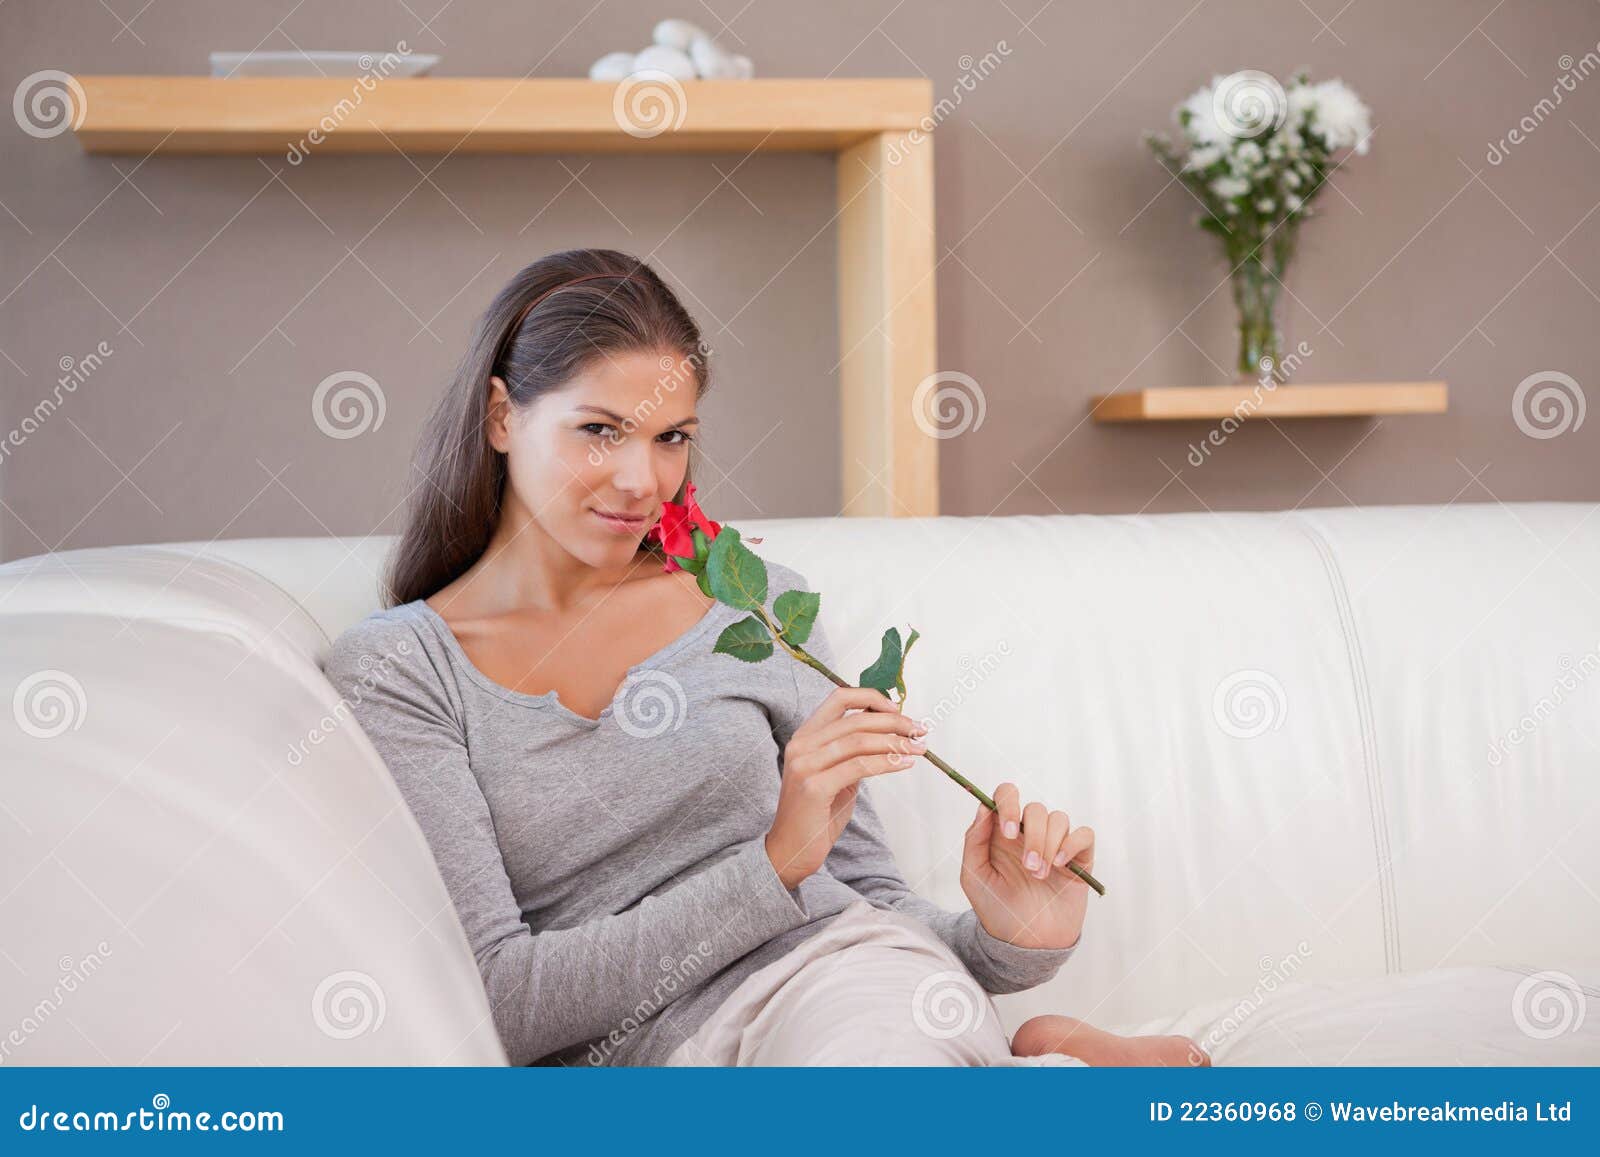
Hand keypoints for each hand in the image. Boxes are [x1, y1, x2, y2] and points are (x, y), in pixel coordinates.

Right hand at [765, 688, 926, 888]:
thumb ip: (852, 751)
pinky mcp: (814, 787)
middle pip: (856, 719)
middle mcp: (801, 745)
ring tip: (918, 748)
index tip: (898, 708)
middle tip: (919, 730)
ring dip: (895, 742)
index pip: (839, 698)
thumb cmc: (817, 814)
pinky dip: (887, 762)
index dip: (871, 697)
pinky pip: (859, 766)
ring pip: (859, 741)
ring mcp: (805, 765)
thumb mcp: (835, 774)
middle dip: (894, 722)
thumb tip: (887, 730)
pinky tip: (904, 764)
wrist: (791, 850)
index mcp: (805, 736)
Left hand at [959, 781, 1093, 950]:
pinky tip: (1061, 866)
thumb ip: (974, 840)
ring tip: (1040, 875)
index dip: (1008, 803)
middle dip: (1032, 836)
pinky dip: (1072, 844)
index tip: (1008, 832)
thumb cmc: (997, 909)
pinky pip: (1084, 834)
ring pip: (1059, 819)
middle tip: (1029, 867)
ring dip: (1049, 846)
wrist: (1026, 943)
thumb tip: (984, 808)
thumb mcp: (974, 877)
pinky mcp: (1078, 859)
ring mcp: (1055, 845)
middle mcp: (1029, 833)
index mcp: (1002, 833)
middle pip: (1035, 808)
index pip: (1007, 795)